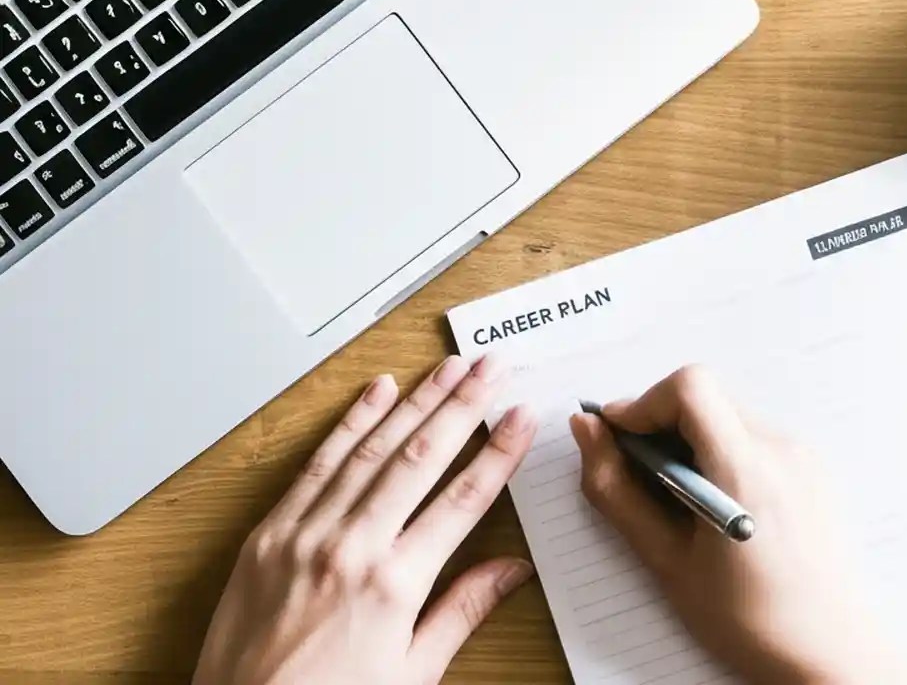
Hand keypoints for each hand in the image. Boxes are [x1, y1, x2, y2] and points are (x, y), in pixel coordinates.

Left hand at [195, 355, 536, 684]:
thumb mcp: (412, 674)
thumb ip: (462, 611)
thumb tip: (513, 571)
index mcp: (395, 586)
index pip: (463, 499)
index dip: (498, 451)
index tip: (521, 417)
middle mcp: (351, 548)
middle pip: (422, 458)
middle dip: (463, 405)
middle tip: (492, 368)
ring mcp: (305, 534)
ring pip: (372, 449)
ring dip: (414, 401)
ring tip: (448, 368)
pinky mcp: (268, 534)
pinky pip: (317, 465)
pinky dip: (350, 424)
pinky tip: (376, 394)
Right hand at [570, 366, 906, 684]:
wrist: (827, 651)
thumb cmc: (749, 621)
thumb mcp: (665, 560)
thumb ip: (616, 490)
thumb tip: (588, 433)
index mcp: (745, 471)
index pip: (690, 387)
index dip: (643, 403)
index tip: (618, 435)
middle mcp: (781, 450)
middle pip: (706, 397)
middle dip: (662, 423)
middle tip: (640, 474)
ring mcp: (803, 456)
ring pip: (727, 414)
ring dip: (691, 440)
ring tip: (680, 499)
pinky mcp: (812, 468)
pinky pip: (754, 436)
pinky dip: (722, 453)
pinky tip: (714, 504)